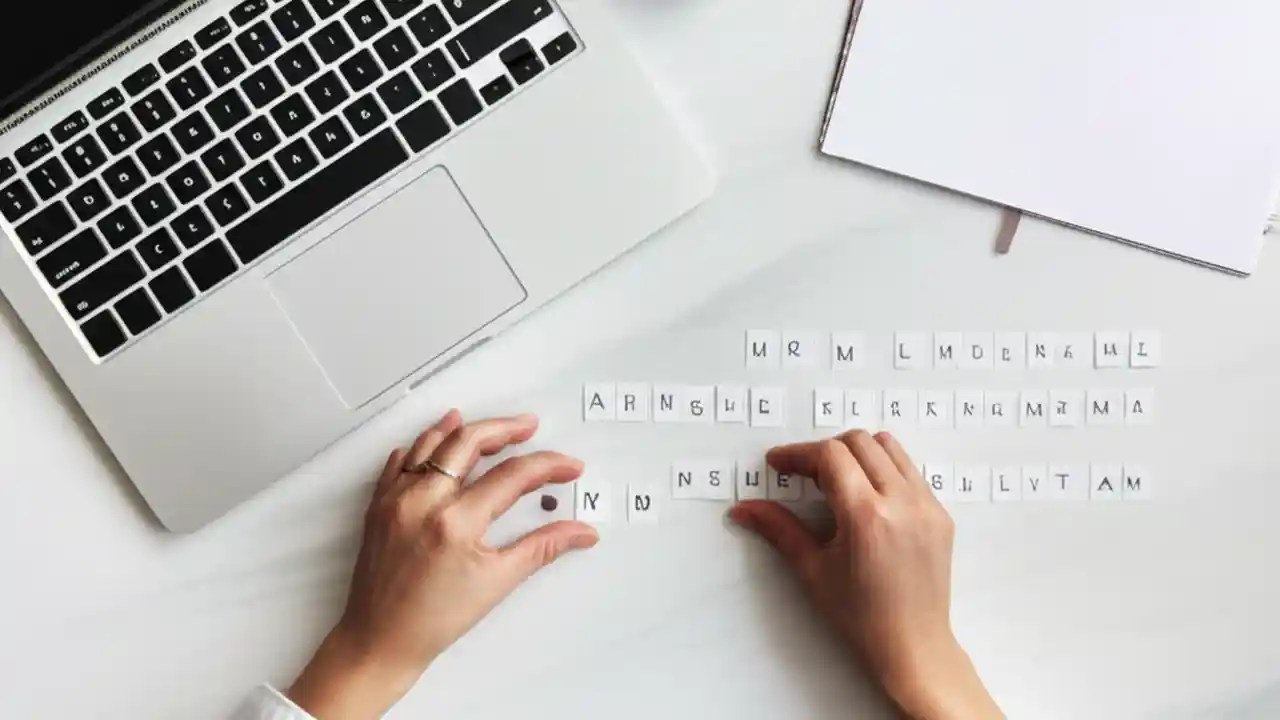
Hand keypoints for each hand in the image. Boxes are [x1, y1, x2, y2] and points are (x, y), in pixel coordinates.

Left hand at [288, 411, 598, 718]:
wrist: (380, 641)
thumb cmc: (433, 620)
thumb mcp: (497, 583)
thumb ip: (542, 548)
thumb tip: (580, 532)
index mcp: (455, 522)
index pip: (513, 476)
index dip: (547, 466)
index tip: (567, 467)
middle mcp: (421, 501)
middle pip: (469, 441)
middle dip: (505, 429)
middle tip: (528, 427)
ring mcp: (395, 500)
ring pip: (431, 442)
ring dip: (463, 429)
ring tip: (487, 426)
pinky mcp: (378, 505)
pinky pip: (399, 461)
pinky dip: (422, 446)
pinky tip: (435, 443)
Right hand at [731, 431, 1001, 719]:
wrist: (912, 646)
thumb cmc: (861, 616)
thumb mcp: (813, 570)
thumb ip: (778, 529)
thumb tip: (744, 509)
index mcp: (867, 516)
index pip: (830, 456)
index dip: (798, 453)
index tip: (779, 464)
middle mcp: (902, 503)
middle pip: (859, 442)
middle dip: (825, 450)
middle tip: (803, 474)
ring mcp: (928, 506)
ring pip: (890, 447)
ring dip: (858, 452)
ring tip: (837, 479)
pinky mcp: (941, 514)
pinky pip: (911, 471)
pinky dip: (884, 470)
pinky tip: (867, 496)